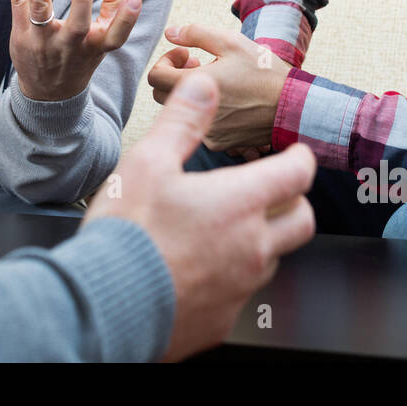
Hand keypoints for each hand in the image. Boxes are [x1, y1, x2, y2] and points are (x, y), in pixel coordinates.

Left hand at [8, 0, 141, 101]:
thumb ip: (113, 3)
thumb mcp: (103, 38)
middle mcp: (70, 48)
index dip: (127, 18)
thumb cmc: (80, 56)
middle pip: (77, 26)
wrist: (48, 94)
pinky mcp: (20, 37)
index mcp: (96, 48)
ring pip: (40, 10)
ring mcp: (43, 43)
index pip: (117, 36)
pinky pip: (19, 4)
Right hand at [85, 72, 315, 360]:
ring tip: (226, 229)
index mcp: (240, 202)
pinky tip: (200, 269)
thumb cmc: (127, 234)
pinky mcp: (222, 320)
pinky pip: (241, 294)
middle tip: (273, 191)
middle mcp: (252, 247)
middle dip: (293, 201)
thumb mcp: (149, 162)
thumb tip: (204, 85)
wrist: (105, 306)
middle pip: (300, 219)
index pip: (297, 174)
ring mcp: (240, 287)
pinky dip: (231, 277)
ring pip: (271, 258)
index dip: (300, 159)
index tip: (295, 154)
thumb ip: (183, 121)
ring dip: (260, 240)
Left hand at [147, 24, 292, 152]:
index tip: (186, 55)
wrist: (295, 108)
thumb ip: (196, 33)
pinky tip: (227, 100)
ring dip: (189, 94)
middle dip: (174, 76)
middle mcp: (195, 114)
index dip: (165, 61)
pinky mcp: (219, 144)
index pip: (154, 76)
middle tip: (198, 64)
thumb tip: (170, 32)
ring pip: (181, 112)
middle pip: (162, 94)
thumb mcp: (231, 42)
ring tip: (217, 81)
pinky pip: (200, 126)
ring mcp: (206, 132)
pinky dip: (206, 112)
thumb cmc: (265, 72)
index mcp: (194, 86)